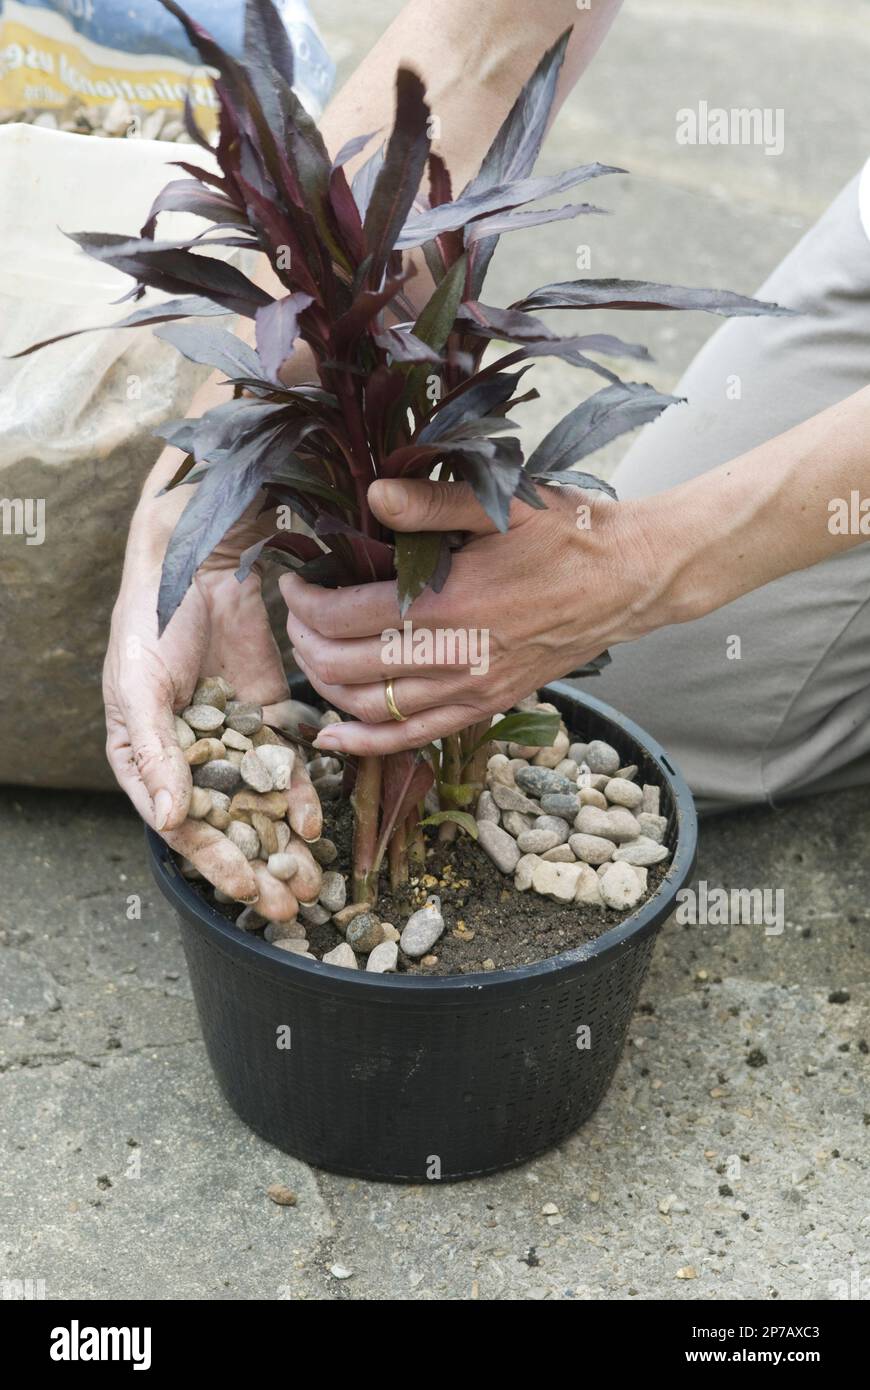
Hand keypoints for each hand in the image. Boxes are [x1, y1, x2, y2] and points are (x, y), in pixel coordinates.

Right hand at [104, 510, 321, 911]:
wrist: (199, 559)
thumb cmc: (150, 621)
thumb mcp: (138, 688)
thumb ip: (155, 756)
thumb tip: (173, 822)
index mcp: (145, 759)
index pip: (181, 826)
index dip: (213, 862)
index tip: (244, 892)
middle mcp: (192, 758)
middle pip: (227, 825)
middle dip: (258, 869)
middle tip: (288, 908)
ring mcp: (235, 738)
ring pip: (263, 804)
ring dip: (285, 846)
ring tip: (313, 884)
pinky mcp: (270, 715)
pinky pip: (288, 763)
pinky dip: (302, 795)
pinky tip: (315, 825)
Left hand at [281, 477, 659, 755]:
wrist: (626, 581)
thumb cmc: (566, 534)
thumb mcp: (501, 504)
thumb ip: (431, 503)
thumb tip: (370, 495)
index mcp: (452, 602)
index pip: (348, 616)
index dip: (306, 605)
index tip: (293, 585)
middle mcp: (455, 656)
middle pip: (348, 668)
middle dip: (305, 644)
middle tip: (295, 617)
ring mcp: (471, 690)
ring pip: (372, 709)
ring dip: (325, 688)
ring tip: (309, 656)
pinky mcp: (485, 706)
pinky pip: (413, 738)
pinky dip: (366, 744)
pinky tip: (332, 737)